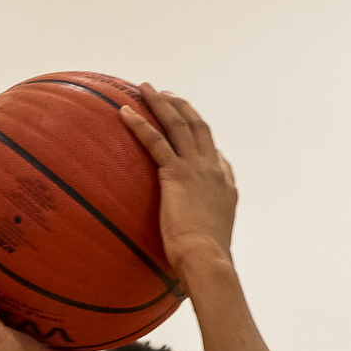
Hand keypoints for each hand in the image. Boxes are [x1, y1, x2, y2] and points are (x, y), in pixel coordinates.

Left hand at [120, 86, 236, 274]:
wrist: (207, 260)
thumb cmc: (206, 262)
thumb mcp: (211, 246)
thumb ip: (204, 238)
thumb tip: (194, 256)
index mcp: (225, 188)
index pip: (217, 157)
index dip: (204, 142)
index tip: (193, 132)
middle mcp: (214, 171)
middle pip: (198, 128)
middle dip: (183, 108)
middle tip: (167, 95)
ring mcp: (197, 169)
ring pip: (179, 125)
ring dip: (162, 103)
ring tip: (146, 88)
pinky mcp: (177, 174)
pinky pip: (155, 141)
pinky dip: (140, 124)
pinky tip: (125, 112)